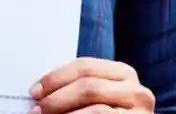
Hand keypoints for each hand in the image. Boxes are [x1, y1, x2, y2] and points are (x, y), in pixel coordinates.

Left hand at [27, 57, 154, 112]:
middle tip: (36, 109)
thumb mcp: (96, 97)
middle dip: (57, 98)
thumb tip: (39, 91)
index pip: (85, 66)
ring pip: (96, 110)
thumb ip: (76, 88)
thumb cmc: (106, 112)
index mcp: (123, 73)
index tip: (34, 91)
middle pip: (88, 86)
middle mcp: (137, 90)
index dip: (55, 78)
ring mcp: (141, 112)